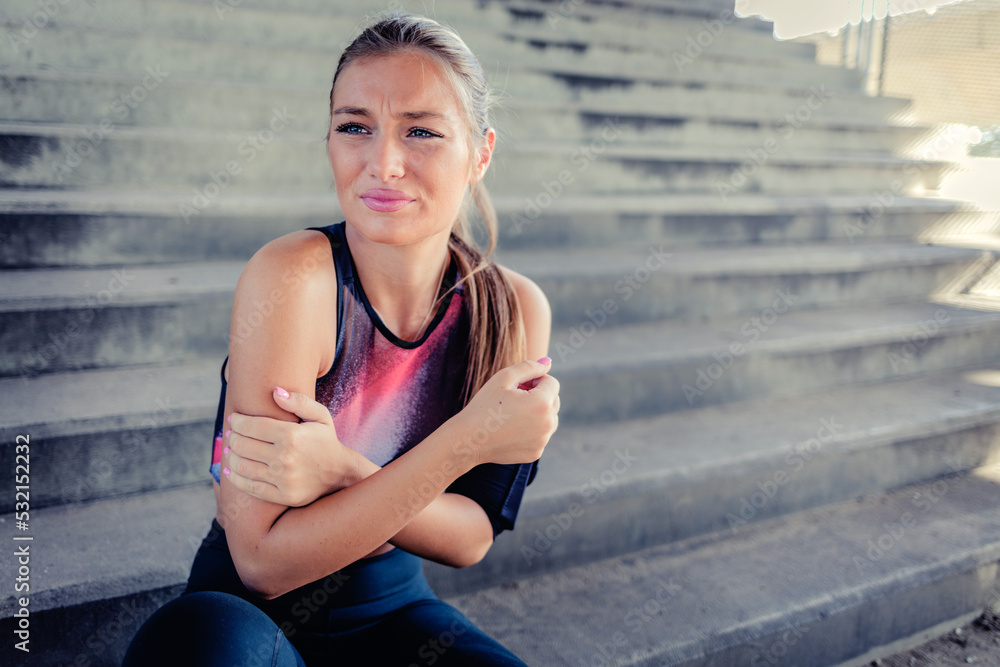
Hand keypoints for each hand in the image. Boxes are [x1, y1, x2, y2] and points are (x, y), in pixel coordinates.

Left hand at [223, 388, 374, 506]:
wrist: (340, 474)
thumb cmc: (326, 441)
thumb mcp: (320, 416)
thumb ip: (299, 401)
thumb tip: (275, 392)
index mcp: (292, 435)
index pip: (251, 426)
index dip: (237, 421)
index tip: (234, 419)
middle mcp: (285, 457)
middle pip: (243, 445)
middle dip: (232, 437)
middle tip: (231, 434)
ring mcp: (283, 479)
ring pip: (242, 466)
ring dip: (230, 456)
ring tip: (230, 449)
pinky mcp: (282, 495)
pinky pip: (250, 487)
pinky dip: (235, 478)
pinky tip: (230, 470)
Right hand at [457, 357, 559, 466]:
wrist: (469, 439)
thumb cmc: (484, 405)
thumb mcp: (504, 378)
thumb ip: (529, 367)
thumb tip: (548, 362)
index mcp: (542, 403)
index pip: (552, 382)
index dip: (535, 379)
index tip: (517, 386)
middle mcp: (548, 424)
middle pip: (554, 400)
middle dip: (538, 395)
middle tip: (514, 398)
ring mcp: (542, 441)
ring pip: (549, 419)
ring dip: (538, 412)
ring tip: (513, 413)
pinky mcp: (535, 453)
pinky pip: (540, 435)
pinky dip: (531, 430)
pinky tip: (511, 429)